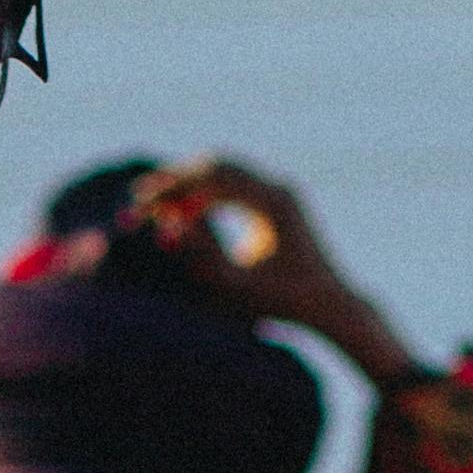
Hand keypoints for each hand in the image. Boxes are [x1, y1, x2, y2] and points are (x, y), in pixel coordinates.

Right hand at [115, 158, 419, 388]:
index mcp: (273, 203)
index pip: (213, 179)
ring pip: (225, 173)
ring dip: (191, 187)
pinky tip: (185, 215)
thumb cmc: (284, 304)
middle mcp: (279, 188)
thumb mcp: (237, 288)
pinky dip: (208, 196)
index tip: (142, 200)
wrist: (330, 306)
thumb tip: (168, 228)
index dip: (174, 187)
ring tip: (157, 208)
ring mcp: (281, 192)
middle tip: (142, 196)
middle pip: (218, 166)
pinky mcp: (278, 202)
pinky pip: (236, 187)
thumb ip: (203, 258)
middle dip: (178, 180)